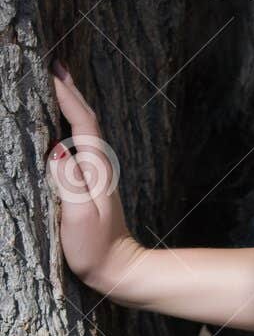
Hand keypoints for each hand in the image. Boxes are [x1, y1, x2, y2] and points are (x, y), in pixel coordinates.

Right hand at [47, 61, 144, 295]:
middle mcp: (99, 167)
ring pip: (84, 130)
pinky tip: (59, 126)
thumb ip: (69, 185)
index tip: (51, 72)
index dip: (67, 96)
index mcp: (96, 169)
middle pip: (86, 120)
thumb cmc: (96, 249)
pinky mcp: (91, 185)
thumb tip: (57, 150)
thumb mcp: (79, 218)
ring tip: (55, 85)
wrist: (120, 270)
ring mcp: (96, 175)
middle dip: (70, 91)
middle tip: (54, 65)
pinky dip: (69, 126)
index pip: (82, 123)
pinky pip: (79, 144)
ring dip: (70, 105)